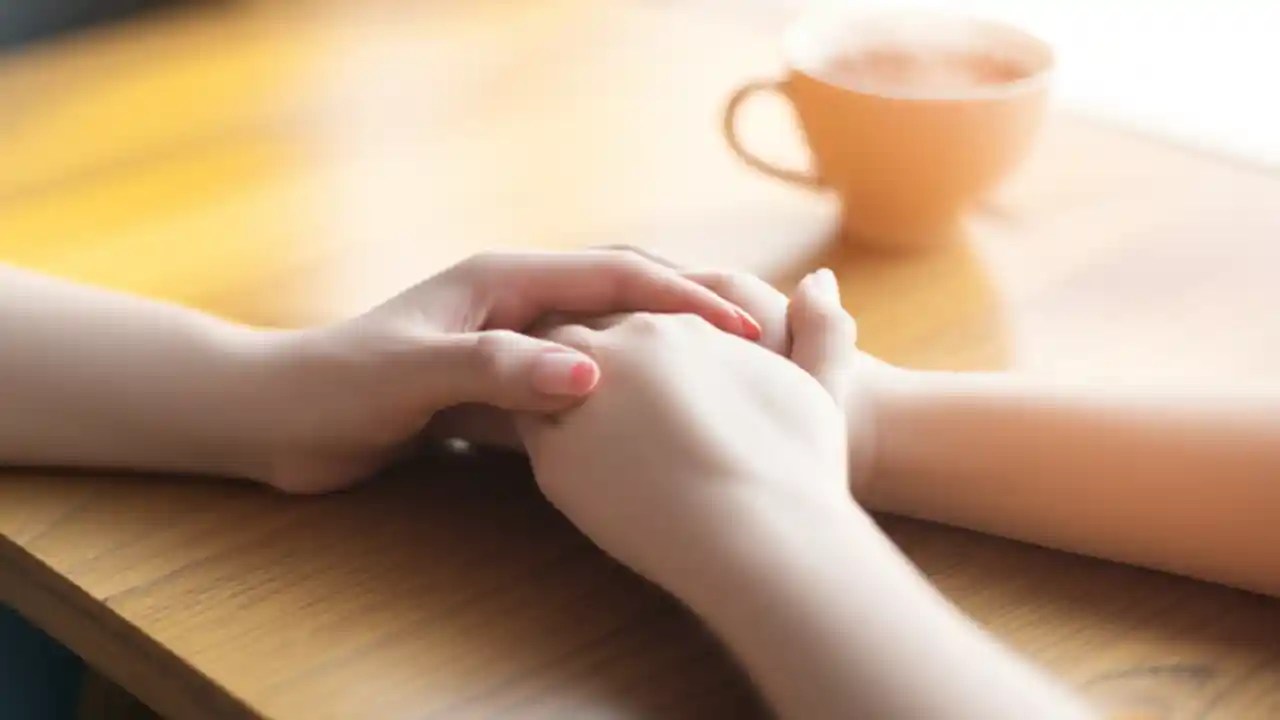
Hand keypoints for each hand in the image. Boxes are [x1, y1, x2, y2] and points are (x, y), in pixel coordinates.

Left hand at [254, 250, 760, 493]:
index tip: (742, 329)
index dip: (681, 297)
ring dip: (659, 349)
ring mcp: (507, 340)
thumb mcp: (415, 375)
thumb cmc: (334, 389)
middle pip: (622, 292)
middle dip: (687, 312)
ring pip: (605, 333)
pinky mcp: (497, 381)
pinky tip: (648, 418)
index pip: (615, 272)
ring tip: (721, 379)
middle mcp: (513, 300)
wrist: (277, 420)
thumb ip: (498, 369)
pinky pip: (576, 376)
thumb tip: (591, 369)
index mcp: (502, 279)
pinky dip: (619, 387)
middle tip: (753, 346)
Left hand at [515, 269, 857, 595]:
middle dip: (572, 348)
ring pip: (543, 377)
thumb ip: (823, 332)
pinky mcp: (555, 460)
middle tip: (571, 377)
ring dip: (545, 386)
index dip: (629, 336)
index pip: (630, 310)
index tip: (634, 363)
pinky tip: (558, 456)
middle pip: (576, 330)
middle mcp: (621, 350)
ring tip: (555, 409)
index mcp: (675, 327)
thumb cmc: (800, 466)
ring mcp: (581, 401)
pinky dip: (537, 435)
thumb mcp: (821, 388)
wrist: (764, 536)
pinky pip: (529, 434)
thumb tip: (821, 280)